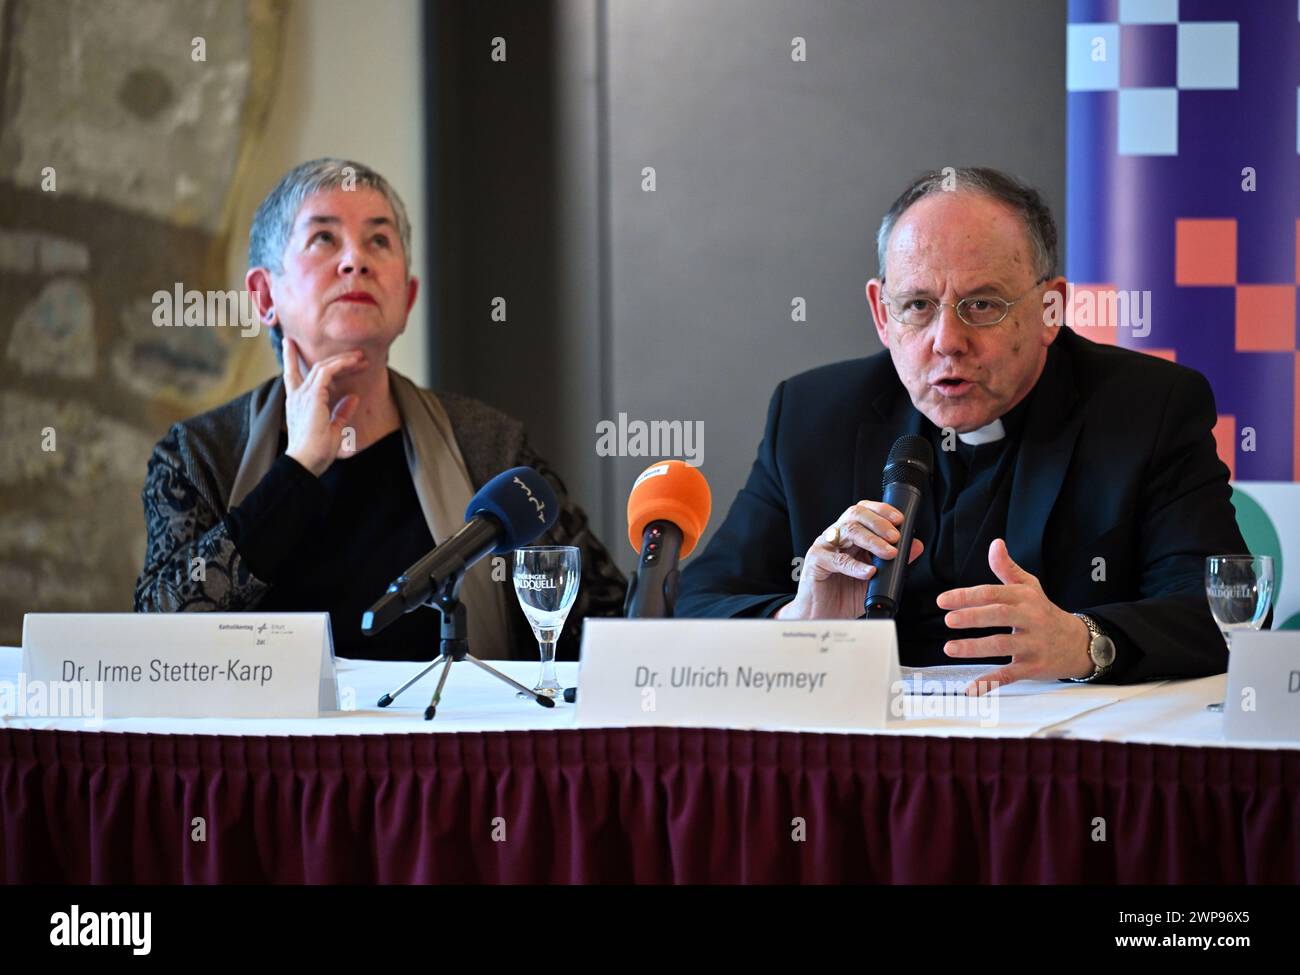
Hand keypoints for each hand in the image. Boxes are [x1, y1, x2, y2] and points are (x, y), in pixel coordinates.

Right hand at [283, 337, 364, 476]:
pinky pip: (326, 372)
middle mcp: (297, 395)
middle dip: (333, 357)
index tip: (290, 344)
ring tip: (360, 357)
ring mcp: (303, 394)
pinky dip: (340, 364)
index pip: (292, 375)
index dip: (290, 358)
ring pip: (322, 366)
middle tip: (354, 354)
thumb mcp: (334, 429)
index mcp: (297, 403)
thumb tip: (352, 398)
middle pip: (310, 366)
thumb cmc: (316, 451)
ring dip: (342, 360)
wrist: (306, 462)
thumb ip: (341, 412)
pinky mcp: (312, 396)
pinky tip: (354, 362)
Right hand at [777, 500, 923, 619]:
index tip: (899, 520)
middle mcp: (836, 536)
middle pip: (855, 515)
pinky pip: (837, 560)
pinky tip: (869, 573)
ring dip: (872, 540)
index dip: (881, 511)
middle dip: (879, 523)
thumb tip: (915, 546)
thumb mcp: (876, 577)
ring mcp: (824, 547)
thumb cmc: (845, 594)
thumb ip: (895, 562)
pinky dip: (856, 566)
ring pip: (847, 531)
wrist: (824, 616)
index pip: (863, 511)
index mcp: (849, 535)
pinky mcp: (815, 562)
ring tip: (888, 552)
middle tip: (895, 537)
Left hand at [937, 537, 1092, 695]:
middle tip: (949, 619)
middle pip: (998, 616)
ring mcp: (1032, 644)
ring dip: (975, 648)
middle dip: (972, 617)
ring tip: (950, 648)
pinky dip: (990, 683)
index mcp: (1024, 598)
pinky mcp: (1033, 667)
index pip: (993, 593)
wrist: (1079, 643)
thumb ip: (1007, 568)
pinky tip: (972, 688)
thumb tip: (995, 544)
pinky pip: (1009, 675)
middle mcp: (1030, 619)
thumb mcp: (1030, 587)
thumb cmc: (1045, 612)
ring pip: (1001, 645)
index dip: (967, 596)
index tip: (943, 600)